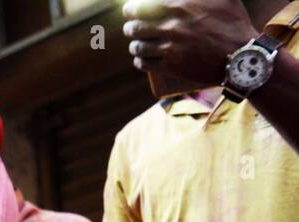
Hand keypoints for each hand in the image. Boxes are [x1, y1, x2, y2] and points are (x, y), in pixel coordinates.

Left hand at [122, 0, 256, 84]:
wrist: (241, 55)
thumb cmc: (234, 23)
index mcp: (180, 6)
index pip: (142, 6)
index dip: (132, 9)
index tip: (130, 10)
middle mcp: (171, 27)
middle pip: (135, 27)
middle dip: (130, 27)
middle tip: (131, 27)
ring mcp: (170, 48)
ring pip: (137, 47)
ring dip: (135, 45)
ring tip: (137, 44)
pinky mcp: (171, 66)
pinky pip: (144, 64)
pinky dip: (139, 60)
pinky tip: (141, 58)